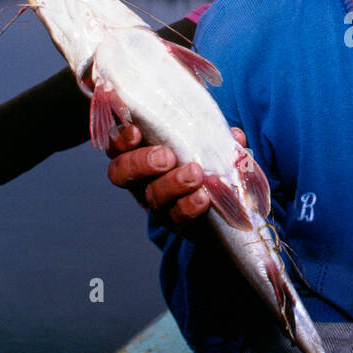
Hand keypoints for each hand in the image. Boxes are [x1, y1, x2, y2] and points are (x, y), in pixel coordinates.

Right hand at [105, 124, 246, 229]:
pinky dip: (190, 206)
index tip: (136, 131)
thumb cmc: (204, 160)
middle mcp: (140, 179)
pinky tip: (203, 198)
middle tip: (166, 158)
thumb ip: (216, 136)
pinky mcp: (175, 221)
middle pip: (121, 172)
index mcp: (139, 151)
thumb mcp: (207, 141)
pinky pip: (177, 217)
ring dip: (171, 184)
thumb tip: (235, 136)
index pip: (117, 144)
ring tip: (194, 174)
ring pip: (151, 196)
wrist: (219, 205)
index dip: (121, 138)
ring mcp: (156, 202)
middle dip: (142, 163)